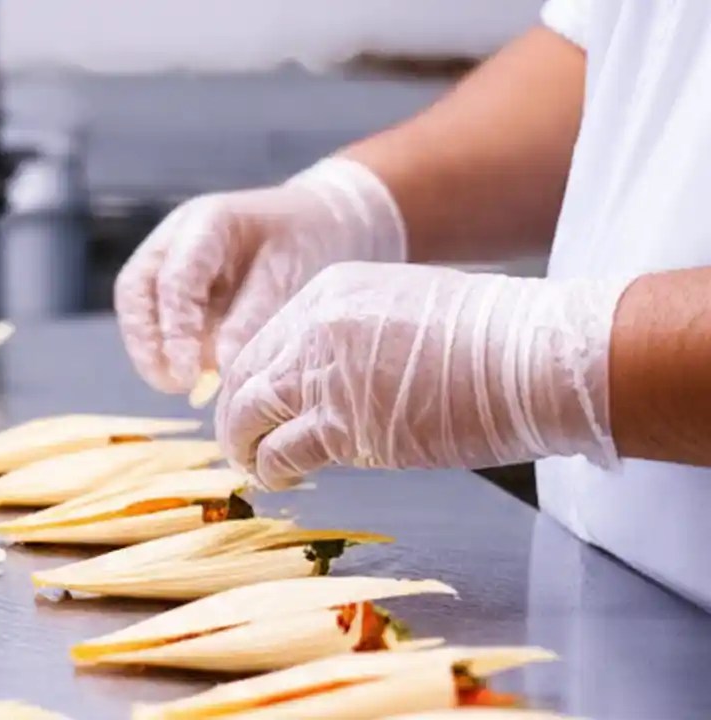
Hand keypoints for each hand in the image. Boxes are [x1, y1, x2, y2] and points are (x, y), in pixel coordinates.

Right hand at [114, 158, 405, 393]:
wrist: (318, 221)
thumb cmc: (306, 242)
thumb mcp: (287, 275)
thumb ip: (250, 319)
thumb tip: (220, 368)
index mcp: (204, 223)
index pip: (173, 280)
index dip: (175, 332)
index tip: (187, 376)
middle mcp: (174, 239)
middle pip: (134, 291)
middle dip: (146, 343)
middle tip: (171, 384)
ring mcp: (168, 259)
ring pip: (139, 307)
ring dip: (151, 349)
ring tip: (180, 385)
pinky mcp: (174, 285)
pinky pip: (157, 318)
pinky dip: (167, 347)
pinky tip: (189, 373)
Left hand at [216, 262, 628, 489]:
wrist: (539, 356)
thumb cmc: (493, 340)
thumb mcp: (405, 310)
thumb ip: (355, 337)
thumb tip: (331, 375)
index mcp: (330, 293)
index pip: (263, 340)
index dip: (251, 380)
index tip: (254, 406)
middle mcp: (316, 326)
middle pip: (245, 375)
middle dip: (235, 415)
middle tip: (241, 444)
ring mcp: (327, 374)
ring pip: (249, 412)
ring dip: (244, 446)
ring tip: (254, 466)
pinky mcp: (346, 424)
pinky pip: (282, 450)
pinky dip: (271, 469)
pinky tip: (281, 479)